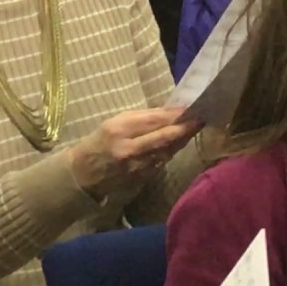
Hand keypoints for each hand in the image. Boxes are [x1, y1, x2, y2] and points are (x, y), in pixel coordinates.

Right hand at [69, 108, 199, 199]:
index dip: (174, 115)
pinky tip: (180, 142)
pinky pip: (162, 161)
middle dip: (184, 128)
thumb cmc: (101, 141)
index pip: (153, 120)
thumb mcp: (115, 122)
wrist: (85, 172)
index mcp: (119, 129)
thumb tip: (170, 112)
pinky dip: (172, 151)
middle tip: (201, 118)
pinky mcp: (141, 177)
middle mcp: (129, 148)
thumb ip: (142, 118)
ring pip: (166, 151)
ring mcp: (136, 165)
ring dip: (182, 140)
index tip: (190, 108)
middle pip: (163, 137)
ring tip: (195, 128)